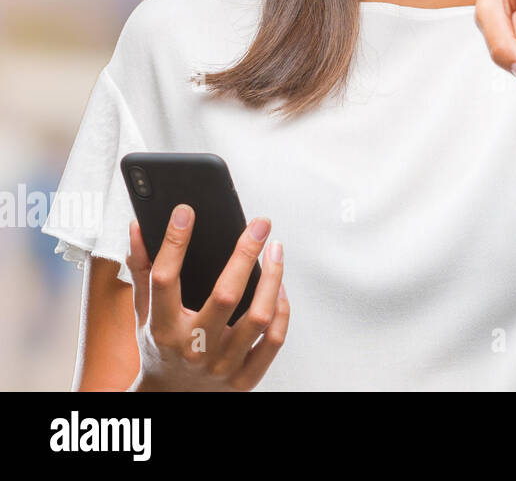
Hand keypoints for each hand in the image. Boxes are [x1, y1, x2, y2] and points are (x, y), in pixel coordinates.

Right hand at [125, 204, 288, 390]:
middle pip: (226, 295)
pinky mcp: (246, 378)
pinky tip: (281, 287)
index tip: (186, 211)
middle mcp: (194, 349)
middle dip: (245, 253)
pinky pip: (275, 340)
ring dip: (274, 278)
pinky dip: (283, 310)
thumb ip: (142, 271)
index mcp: (163, 330)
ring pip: (260, 317)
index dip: (174, 242)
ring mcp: (223, 365)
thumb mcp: (143, 313)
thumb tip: (138, 227)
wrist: (171, 399)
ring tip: (276, 249)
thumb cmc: (158, 348)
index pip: (165, 279)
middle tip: (260, 224)